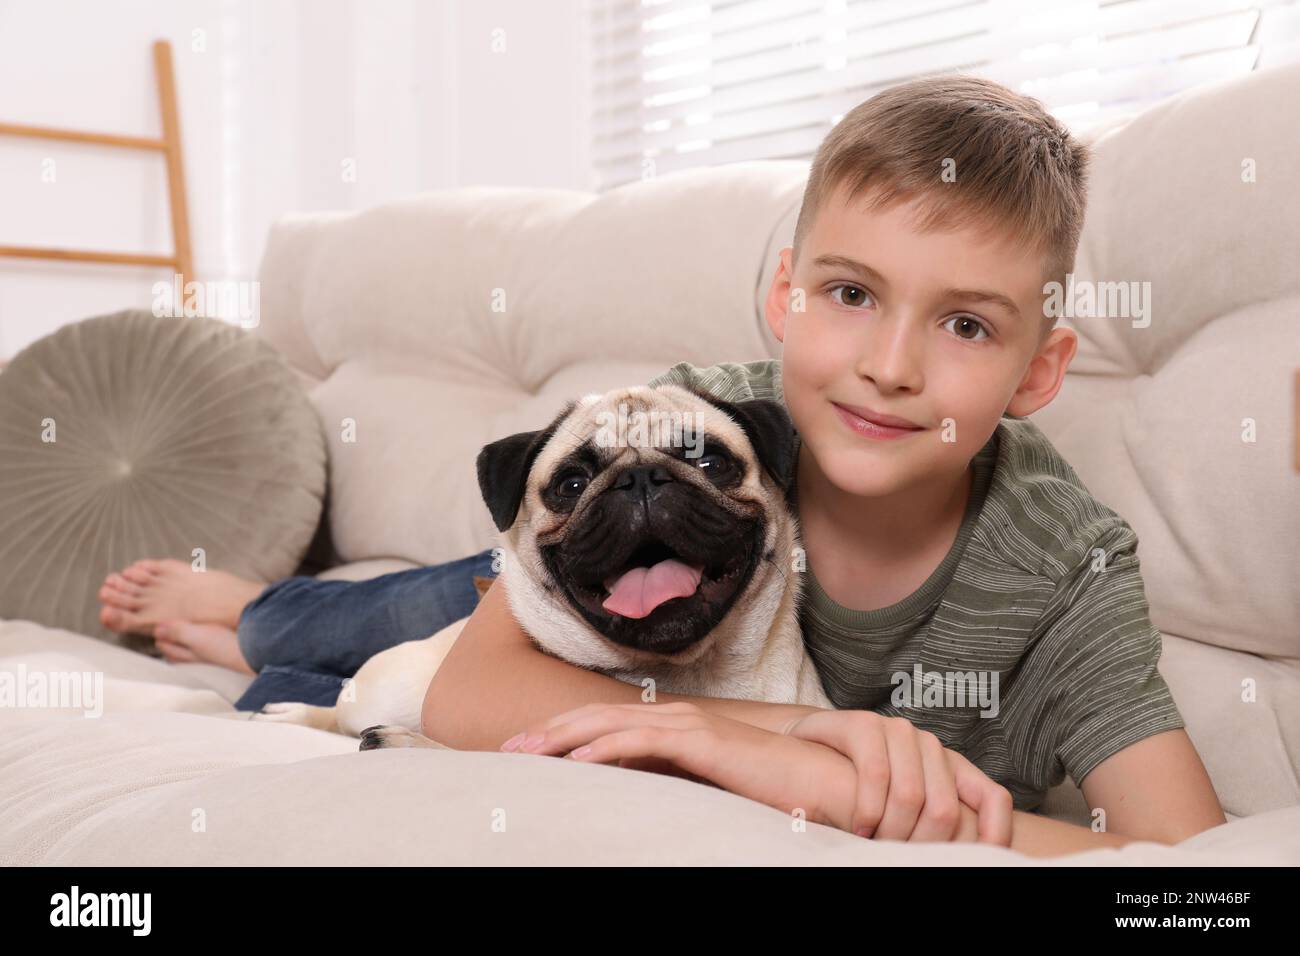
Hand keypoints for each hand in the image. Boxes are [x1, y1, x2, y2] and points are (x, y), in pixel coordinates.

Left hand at [500, 701, 867, 826]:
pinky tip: (578, 762)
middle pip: (595, 717)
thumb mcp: (702, 783)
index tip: (524, 754)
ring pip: (610, 724)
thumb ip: (667, 779)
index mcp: (669, 724)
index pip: (602, 723)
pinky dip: (606, 749)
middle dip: (548, 732)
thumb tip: (629, 791)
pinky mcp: (700, 741)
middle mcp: (672, 716)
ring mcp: (686, 724)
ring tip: (528, 754)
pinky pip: (643, 742)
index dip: (560, 734)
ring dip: (564, 738)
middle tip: (506, 752)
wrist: (815, 777)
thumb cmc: (762, 784)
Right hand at [784, 709, 1012, 845]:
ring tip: (874, 845)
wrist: (811, 750)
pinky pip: (875, 774)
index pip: (993, 798)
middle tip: (897, 857)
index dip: (996, 833)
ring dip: (890, 831)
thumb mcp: (906, 808)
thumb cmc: (861, 789)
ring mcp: (898, 731)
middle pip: (944, 809)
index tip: (982, 862)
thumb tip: (965, 861)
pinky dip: (867, 810)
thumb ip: (933, 824)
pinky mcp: (864, 725)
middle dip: (920, 845)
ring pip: (909, 795)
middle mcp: (930, 746)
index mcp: (952, 766)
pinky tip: (859, 828)